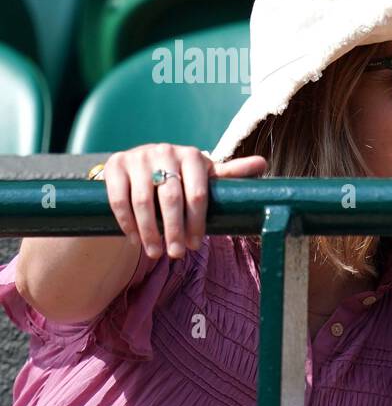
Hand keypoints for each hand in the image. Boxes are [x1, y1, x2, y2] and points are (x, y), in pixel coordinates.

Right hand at [101, 144, 266, 259]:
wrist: (141, 169)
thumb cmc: (183, 177)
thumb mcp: (205, 176)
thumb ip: (230, 174)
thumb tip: (263, 163)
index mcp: (192, 155)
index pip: (198, 193)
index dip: (197, 222)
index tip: (197, 244)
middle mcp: (164, 150)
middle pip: (170, 198)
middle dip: (174, 230)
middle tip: (177, 254)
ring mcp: (137, 156)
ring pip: (143, 201)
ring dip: (149, 231)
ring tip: (156, 253)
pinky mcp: (114, 164)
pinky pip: (118, 198)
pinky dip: (127, 222)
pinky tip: (135, 240)